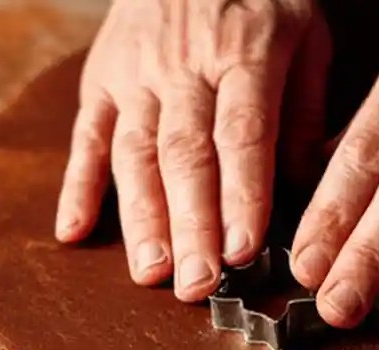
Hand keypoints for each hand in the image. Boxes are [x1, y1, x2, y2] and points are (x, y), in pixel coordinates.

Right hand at [55, 0, 329, 300]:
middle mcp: (184, 67)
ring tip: (151, 274)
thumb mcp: (306, 36)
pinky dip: (76, 186)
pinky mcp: (101, 78)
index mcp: (244, 54)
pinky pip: (85, 136)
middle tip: (198, 284)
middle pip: (185, 155)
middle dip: (191, 225)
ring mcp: (136, 73)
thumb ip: (303, 112)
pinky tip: (72, 232)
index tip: (243, 250)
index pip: (242, 134)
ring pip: (134, 153)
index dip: (241, 195)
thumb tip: (303, 189)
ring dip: (140, 218)